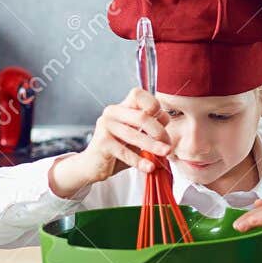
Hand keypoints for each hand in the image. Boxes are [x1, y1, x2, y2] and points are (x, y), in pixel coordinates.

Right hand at [52, 87, 172, 195]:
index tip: (164, 121)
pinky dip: (139, 161)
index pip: (138, 94)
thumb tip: (166, 118)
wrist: (93, 166)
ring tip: (164, 153)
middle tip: (168, 146)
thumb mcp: (136, 135)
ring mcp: (105, 125)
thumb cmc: (118, 149)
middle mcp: (112, 112)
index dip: (154, 105)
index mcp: (121, 107)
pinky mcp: (101, 142)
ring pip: (134, 134)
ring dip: (153, 145)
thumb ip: (150, 126)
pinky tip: (149, 167)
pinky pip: (125, 152)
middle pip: (142, 116)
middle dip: (159, 132)